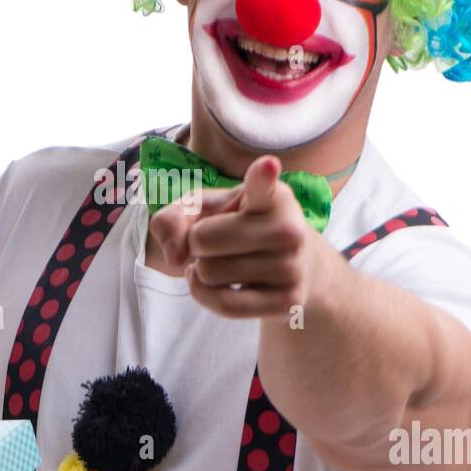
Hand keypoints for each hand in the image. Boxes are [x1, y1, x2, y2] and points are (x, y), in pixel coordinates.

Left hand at [150, 154, 324, 318]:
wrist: (295, 268)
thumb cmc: (241, 229)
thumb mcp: (207, 210)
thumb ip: (175, 216)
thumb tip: (175, 256)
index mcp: (273, 196)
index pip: (263, 186)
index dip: (262, 176)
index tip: (268, 165)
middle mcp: (290, 229)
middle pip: (203, 240)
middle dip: (196, 243)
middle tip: (218, 243)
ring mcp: (292, 268)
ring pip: (209, 274)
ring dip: (203, 270)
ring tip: (226, 261)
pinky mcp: (288, 301)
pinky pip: (224, 305)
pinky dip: (205, 295)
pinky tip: (216, 284)